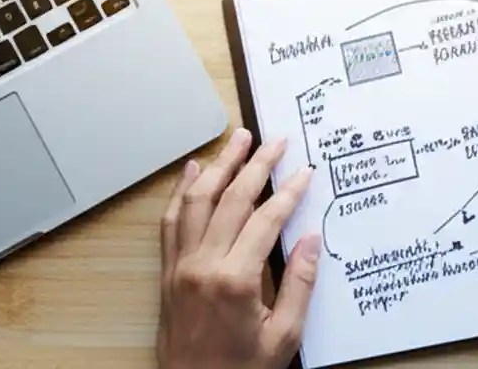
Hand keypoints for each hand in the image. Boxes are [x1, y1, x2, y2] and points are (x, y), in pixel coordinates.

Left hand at [158, 128, 320, 368]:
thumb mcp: (283, 337)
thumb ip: (299, 285)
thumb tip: (310, 239)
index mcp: (235, 280)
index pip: (266, 220)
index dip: (288, 192)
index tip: (304, 172)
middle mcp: (202, 265)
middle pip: (231, 199)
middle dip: (256, 165)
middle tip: (275, 141)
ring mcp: (180, 266)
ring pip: (197, 201)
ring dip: (218, 166)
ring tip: (237, 140)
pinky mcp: (167, 272)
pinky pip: (171, 222)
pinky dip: (182, 192)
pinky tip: (192, 171)